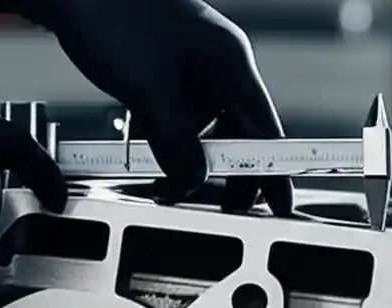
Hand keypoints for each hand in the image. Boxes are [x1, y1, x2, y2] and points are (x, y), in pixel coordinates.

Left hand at [5, 0, 293, 215]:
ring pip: (201, 126)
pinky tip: (148, 152)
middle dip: (225, 169)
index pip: (265, 127)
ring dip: (187, 155)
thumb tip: (192, 180)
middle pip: (236, 129)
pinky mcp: (160, 68)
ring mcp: (187, 65)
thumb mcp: (148, 89)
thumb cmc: (111, 13)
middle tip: (219, 205)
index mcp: (229, 61)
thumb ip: (176, 141)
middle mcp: (215, 63)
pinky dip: (165, 137)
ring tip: (168, 182)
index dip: (273, 170)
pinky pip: (174, 113)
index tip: (280, 204)